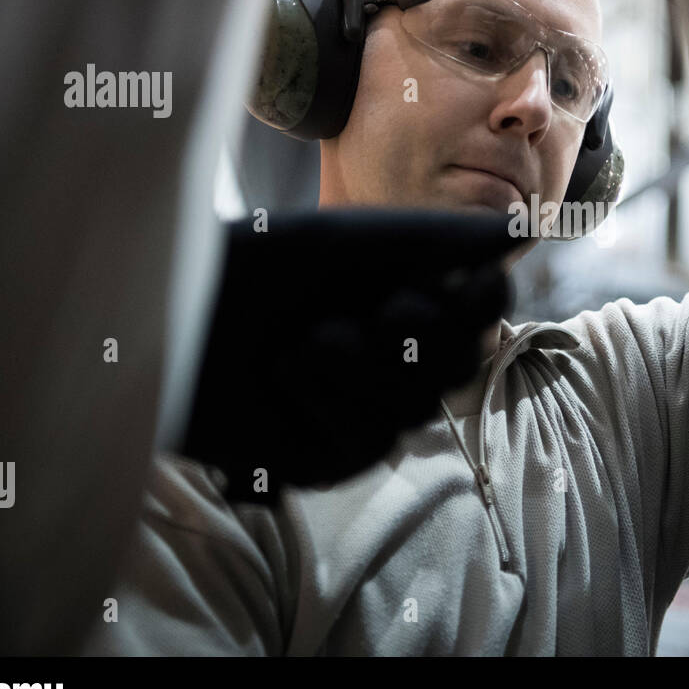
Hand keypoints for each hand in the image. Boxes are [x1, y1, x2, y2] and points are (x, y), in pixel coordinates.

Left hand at [179, 209, 522, 502]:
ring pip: (415, 411)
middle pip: (462, 366)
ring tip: (308, 342)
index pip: (481, 313)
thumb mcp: (350, 242)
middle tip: (383, 310)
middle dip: (425, 337)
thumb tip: (520, 231)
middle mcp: (391, 358)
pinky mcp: (320, 457)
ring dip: (365, 371)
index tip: (474, 281)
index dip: (483, 303)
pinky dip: (328, 405)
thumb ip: (438, 239)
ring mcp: (359, 410)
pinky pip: (363, 445)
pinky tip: (288, 374)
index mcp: (403, 300)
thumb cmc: (255, 264)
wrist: (167, 312)